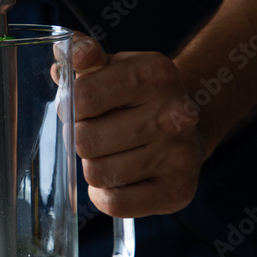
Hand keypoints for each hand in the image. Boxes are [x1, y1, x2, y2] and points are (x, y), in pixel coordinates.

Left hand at [70, 32, 205, 216]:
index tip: (81, 106)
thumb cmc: (137, 95)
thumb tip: (68, 53)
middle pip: (86, 140)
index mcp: (154, 73)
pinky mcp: (178, 191)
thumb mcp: (113, 66)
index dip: (71, 106)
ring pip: (97, 174)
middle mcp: (173, 113)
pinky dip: (106, 195)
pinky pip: (115, 204)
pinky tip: (118, 178)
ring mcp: (179, 154)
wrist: (188, 125)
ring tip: (111, 153)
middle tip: (96, 132)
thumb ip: (84, 54)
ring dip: (95, 166)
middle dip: (82, 138)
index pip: (83, 97)